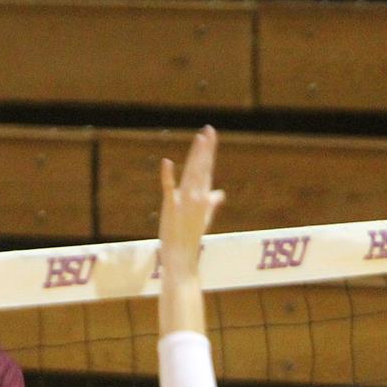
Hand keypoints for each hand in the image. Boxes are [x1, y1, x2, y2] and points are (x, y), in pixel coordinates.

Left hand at [157, 126, 224, 278]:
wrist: (182, 257)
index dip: (208, 151)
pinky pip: (169, 189)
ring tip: (199, 139)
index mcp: (203, 197)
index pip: (207, 169)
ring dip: (195, 156)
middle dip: (205, 149)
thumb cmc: (191, 238)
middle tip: (209, 130)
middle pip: (202, 168)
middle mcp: (197, 197)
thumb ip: (211, 203)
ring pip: (191, 174)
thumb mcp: (204, 218)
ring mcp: (185, 202)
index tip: (210, 134)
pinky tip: (167, 162)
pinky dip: (167, 176)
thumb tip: (220, 193)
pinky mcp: (170, 208)